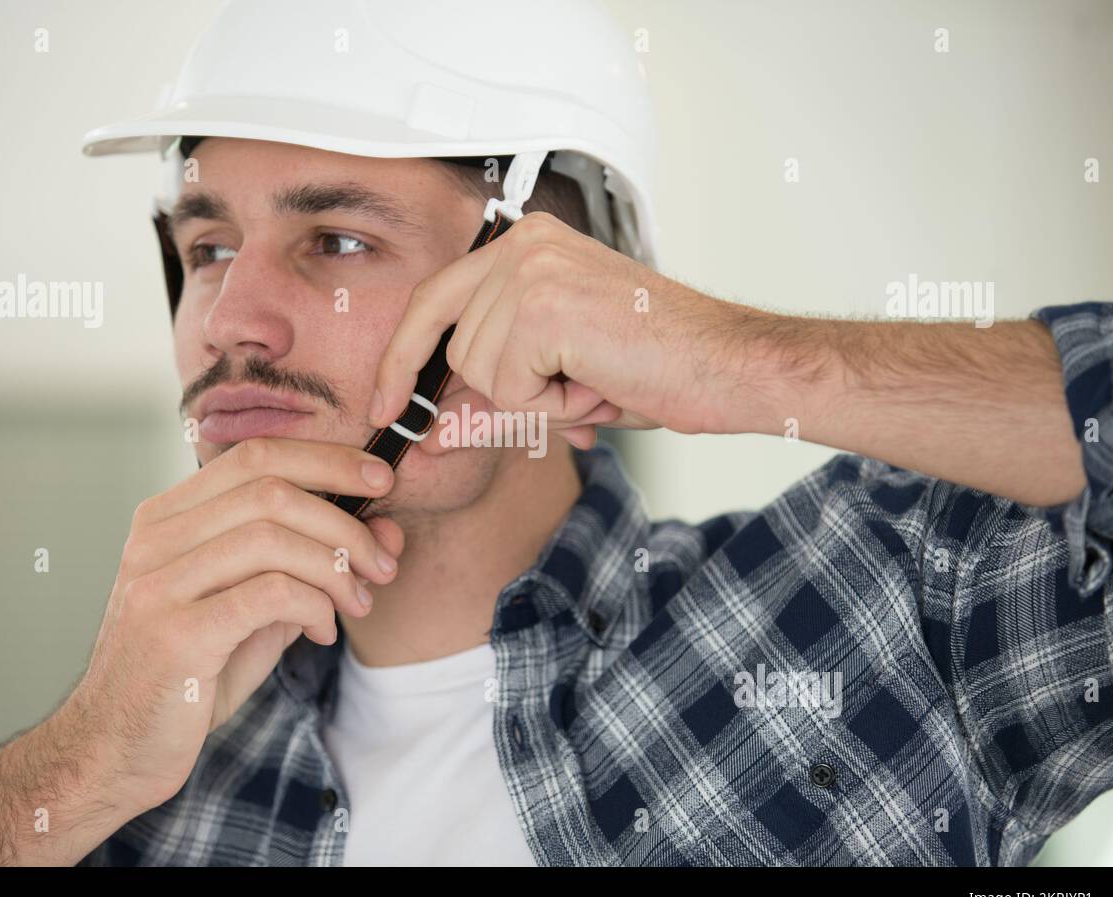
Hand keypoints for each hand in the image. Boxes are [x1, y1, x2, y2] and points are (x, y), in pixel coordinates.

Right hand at [65, 437, 404, 812]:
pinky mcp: (175, 634)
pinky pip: (268, 592)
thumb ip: (312, 566)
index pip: (256, 456)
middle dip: (345, 520)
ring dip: (336, 567)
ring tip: (358, 602)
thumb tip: (387, 530)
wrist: (114, 751)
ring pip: (272, 535)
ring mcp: (159, 584)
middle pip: (271, 489)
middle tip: (384, 562)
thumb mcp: (257, 612)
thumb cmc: (190, 676)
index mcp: (168, 518)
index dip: (327, 459)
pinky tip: (322, 632)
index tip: (381, 478)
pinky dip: (314, 605)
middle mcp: (156, 539)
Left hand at [369, 211, 717, 450]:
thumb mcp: (560, 378)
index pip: (434, 299)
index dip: (402, 357)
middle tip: (582, 380)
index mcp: (528, 245)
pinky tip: (600, 380)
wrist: (728, 364)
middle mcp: (523, 244)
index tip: (384, 402)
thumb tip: (427, 436)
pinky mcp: (543, 305)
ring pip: (480, 374)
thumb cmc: (659, 366)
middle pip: (456, 349)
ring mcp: (530, 270)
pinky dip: (553, 405)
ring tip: (598, 375)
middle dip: (507, 390)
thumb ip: (491, 396)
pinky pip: (509, 390)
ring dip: (537, 398)